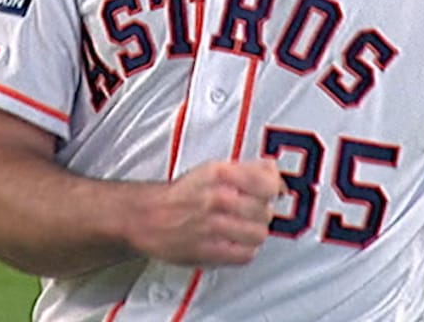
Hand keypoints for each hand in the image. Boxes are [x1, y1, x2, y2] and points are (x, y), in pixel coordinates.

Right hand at [127, 159, 282, 266]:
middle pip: (265, 211)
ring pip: (258, 234)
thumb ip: (245, 169)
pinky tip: (235, 243)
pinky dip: (244, 250)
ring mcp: (213, 226)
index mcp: (219, 174)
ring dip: (254, 232)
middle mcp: (217, 198)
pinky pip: (245, 254)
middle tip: (251, 211)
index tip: (275, 192)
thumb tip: (272, 172)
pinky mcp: (209, 251)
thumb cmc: (181, 195)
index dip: (275, 188)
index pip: (266, 182)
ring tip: (243, 228)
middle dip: (261, 212)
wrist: (148, 216)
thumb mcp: (211, 170)